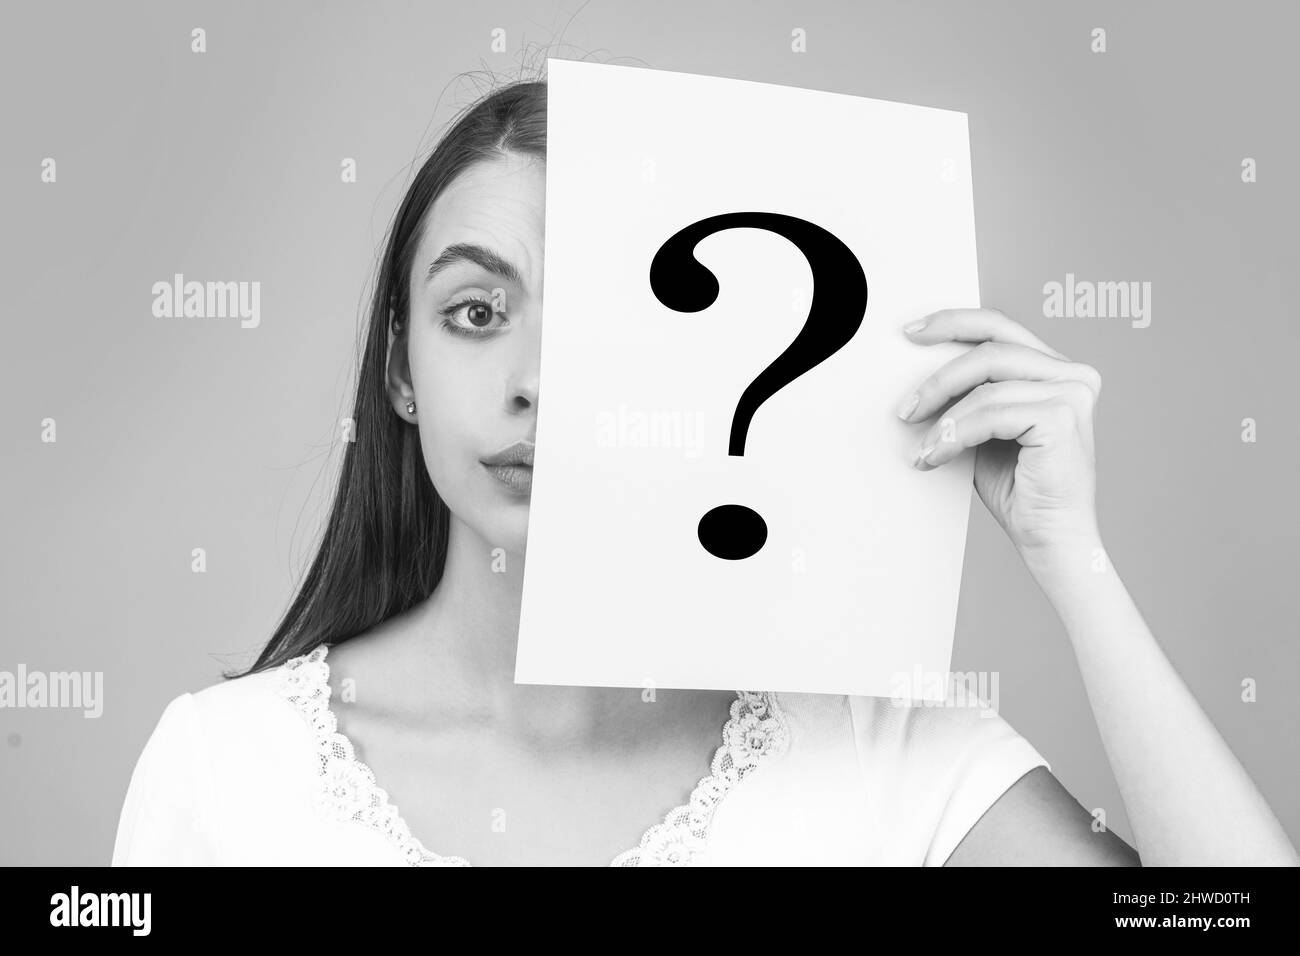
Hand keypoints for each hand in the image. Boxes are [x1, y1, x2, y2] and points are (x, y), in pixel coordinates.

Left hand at [897, 308, 1101, 559]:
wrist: (1050, 538)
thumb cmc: (1020, 489)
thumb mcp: (985, 430)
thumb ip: (968, 397)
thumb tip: (919, 374)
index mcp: (1056, 370)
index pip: (1000, 328)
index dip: (953, 322)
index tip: (913, 332)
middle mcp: (1072, 375)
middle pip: (991, 348)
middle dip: (938, 376)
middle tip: (906, 407)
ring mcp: (1072, 393)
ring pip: (986, 383)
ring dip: (943, 415)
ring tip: (924, 445)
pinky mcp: (1063, 417)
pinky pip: (991, 413)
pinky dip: (956, 434)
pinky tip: (938, 455)